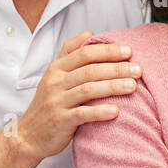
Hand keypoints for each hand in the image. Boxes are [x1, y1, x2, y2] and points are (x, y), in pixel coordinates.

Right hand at [16, 31, 142, 160]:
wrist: (29, 134)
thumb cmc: (49, 102)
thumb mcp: (55, 75)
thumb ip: (71, 53)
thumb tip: (89, 32)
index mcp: (57, 68)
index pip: (84, 53)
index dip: (107, 51)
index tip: (129, 51)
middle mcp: (55, 82)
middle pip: (90, 70)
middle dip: (116, 68)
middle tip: (138, 69)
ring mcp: (57, 101)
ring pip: (88, 90)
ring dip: (113, 86)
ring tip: (133, 86)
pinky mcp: (60, 121)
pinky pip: (82, 114)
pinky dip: (100, 112)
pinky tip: (117, 111)